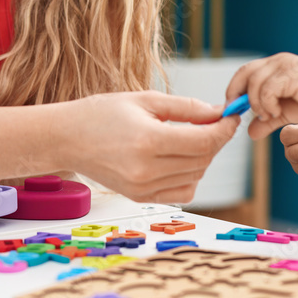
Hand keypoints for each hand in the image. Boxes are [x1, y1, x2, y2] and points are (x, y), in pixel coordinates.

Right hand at [64, 91, 238, 203]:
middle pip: (203, 160)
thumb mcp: (145, 99)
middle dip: (216, 140)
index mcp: (148, 141)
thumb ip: (186, 108)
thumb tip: (218, 113)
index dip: (224, 129)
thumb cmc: (101, 113)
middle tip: (215, 122)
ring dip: (203, 157)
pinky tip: (180, 158)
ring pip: (196, 176)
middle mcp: (146, 170)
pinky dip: (190, 175)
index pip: (204, 141)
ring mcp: (142, 188)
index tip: (231, 115)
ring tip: (192, 136)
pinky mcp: (140, 198)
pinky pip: (182, 192)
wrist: (66, 139)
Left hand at [226, 53, 297, 139]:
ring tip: (268, 115)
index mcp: (274, 65)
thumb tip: (250, 133)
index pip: (244, 72)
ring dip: (256, 103)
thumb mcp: (286, 113)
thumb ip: (268, 120)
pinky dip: (267, 103)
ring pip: (254, 83)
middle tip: (242, 112)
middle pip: (244, 73)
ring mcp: (284, 66)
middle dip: (238, 95)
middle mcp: (277, 61)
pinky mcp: (291, 75)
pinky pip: (267, 89)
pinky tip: (277, 111)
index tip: (235, 109)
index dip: (235, 90)